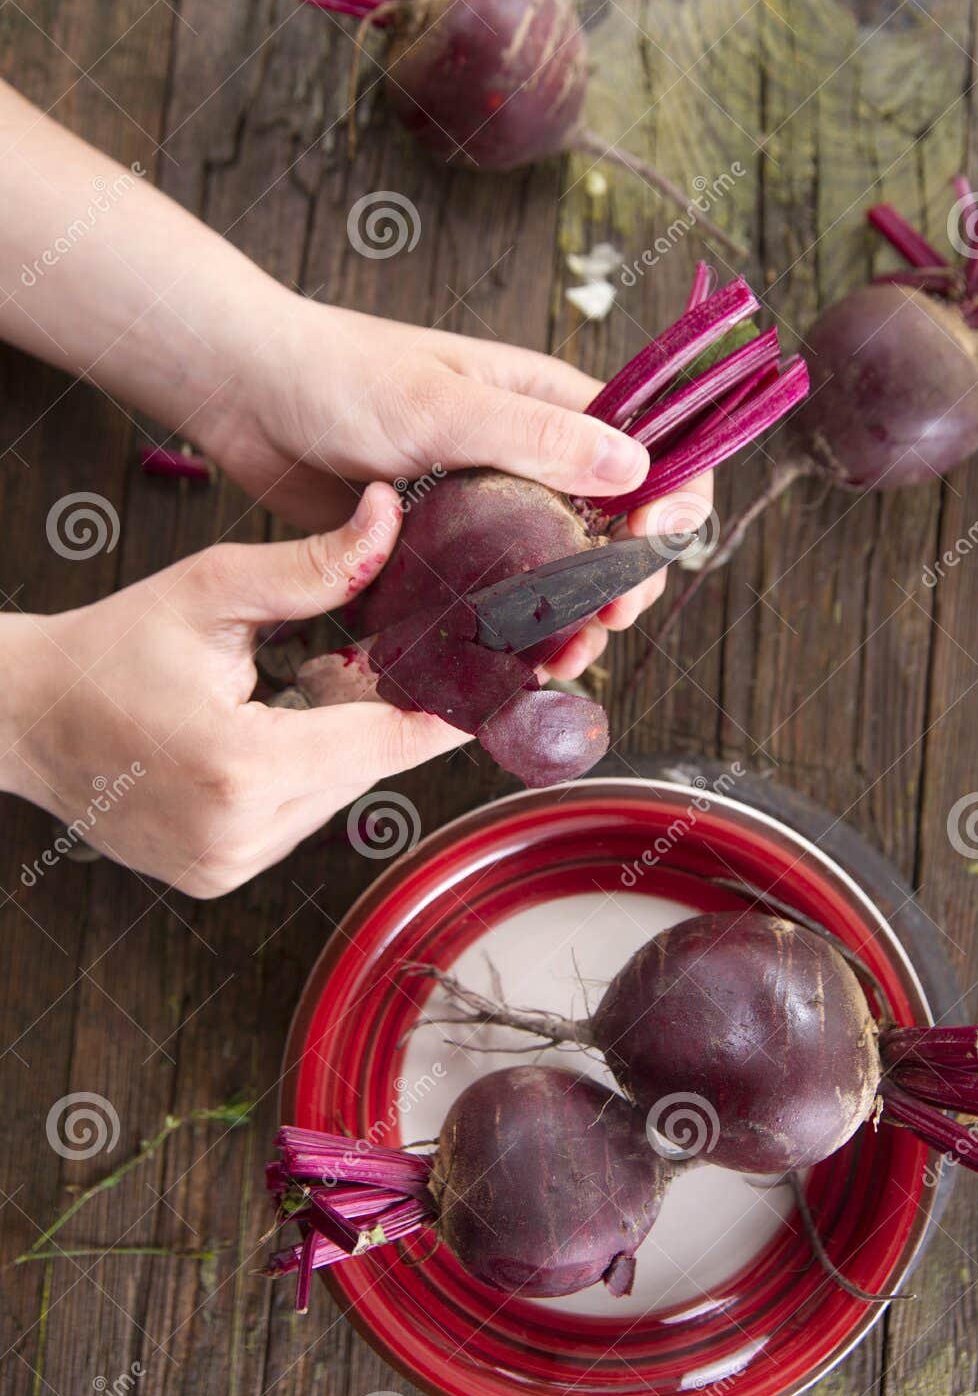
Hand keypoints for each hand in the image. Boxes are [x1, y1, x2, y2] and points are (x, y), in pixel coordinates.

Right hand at [1, 485, 464, 897]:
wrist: (24, 721)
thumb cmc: (107, 652)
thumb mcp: (209, 591)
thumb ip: (312, 567)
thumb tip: (389, 520)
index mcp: (244, 765)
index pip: (388, 741)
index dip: (452, 710)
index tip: (510, 685)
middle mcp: (243, 833)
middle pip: (367, 768)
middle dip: (376, 712)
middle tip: (352, 657)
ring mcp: (230, 865)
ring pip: (337, 796)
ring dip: (335, 745)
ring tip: (279, 693)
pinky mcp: (221, 876)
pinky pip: (298, 819)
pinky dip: (298, 776)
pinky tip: (255, 733)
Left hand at [192, 295, 712, 672]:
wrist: (245, 395)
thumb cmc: (338, 374)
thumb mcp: (439, 404)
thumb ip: (535, 438)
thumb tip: (635, 467)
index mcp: (549, 406)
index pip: (650, 450)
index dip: (670, 498)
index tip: (648, 541)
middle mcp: (530, 461)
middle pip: (613, 531)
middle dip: (626, 580)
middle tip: (609, 618)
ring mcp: (487, 511)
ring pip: (557, 579)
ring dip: (574, 623)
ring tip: (564, 659)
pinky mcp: (443, 553)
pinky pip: (493, 603)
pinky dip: (510, 638)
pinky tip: (511, 668)